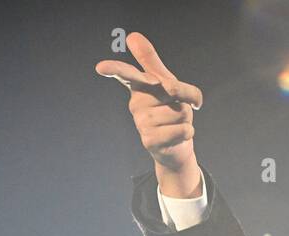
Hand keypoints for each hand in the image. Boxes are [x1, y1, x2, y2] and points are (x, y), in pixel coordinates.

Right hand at [95, 32, 203, 196]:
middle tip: (175, 106)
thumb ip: (154, 62)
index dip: (114, 69)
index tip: (101, 67)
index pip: (125, 74)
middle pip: (173, 90)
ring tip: (175, 123)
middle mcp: (136, 103)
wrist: (177, 146)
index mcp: (139, 87)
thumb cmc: (172, 111)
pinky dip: (187, 131)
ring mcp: (140, 123)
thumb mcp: (167, 83)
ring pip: (179, 112)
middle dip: (183, 98)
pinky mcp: (149, 141)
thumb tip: (132, 35)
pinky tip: (178, 135)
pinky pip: (181, 129)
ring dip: (186, 118)